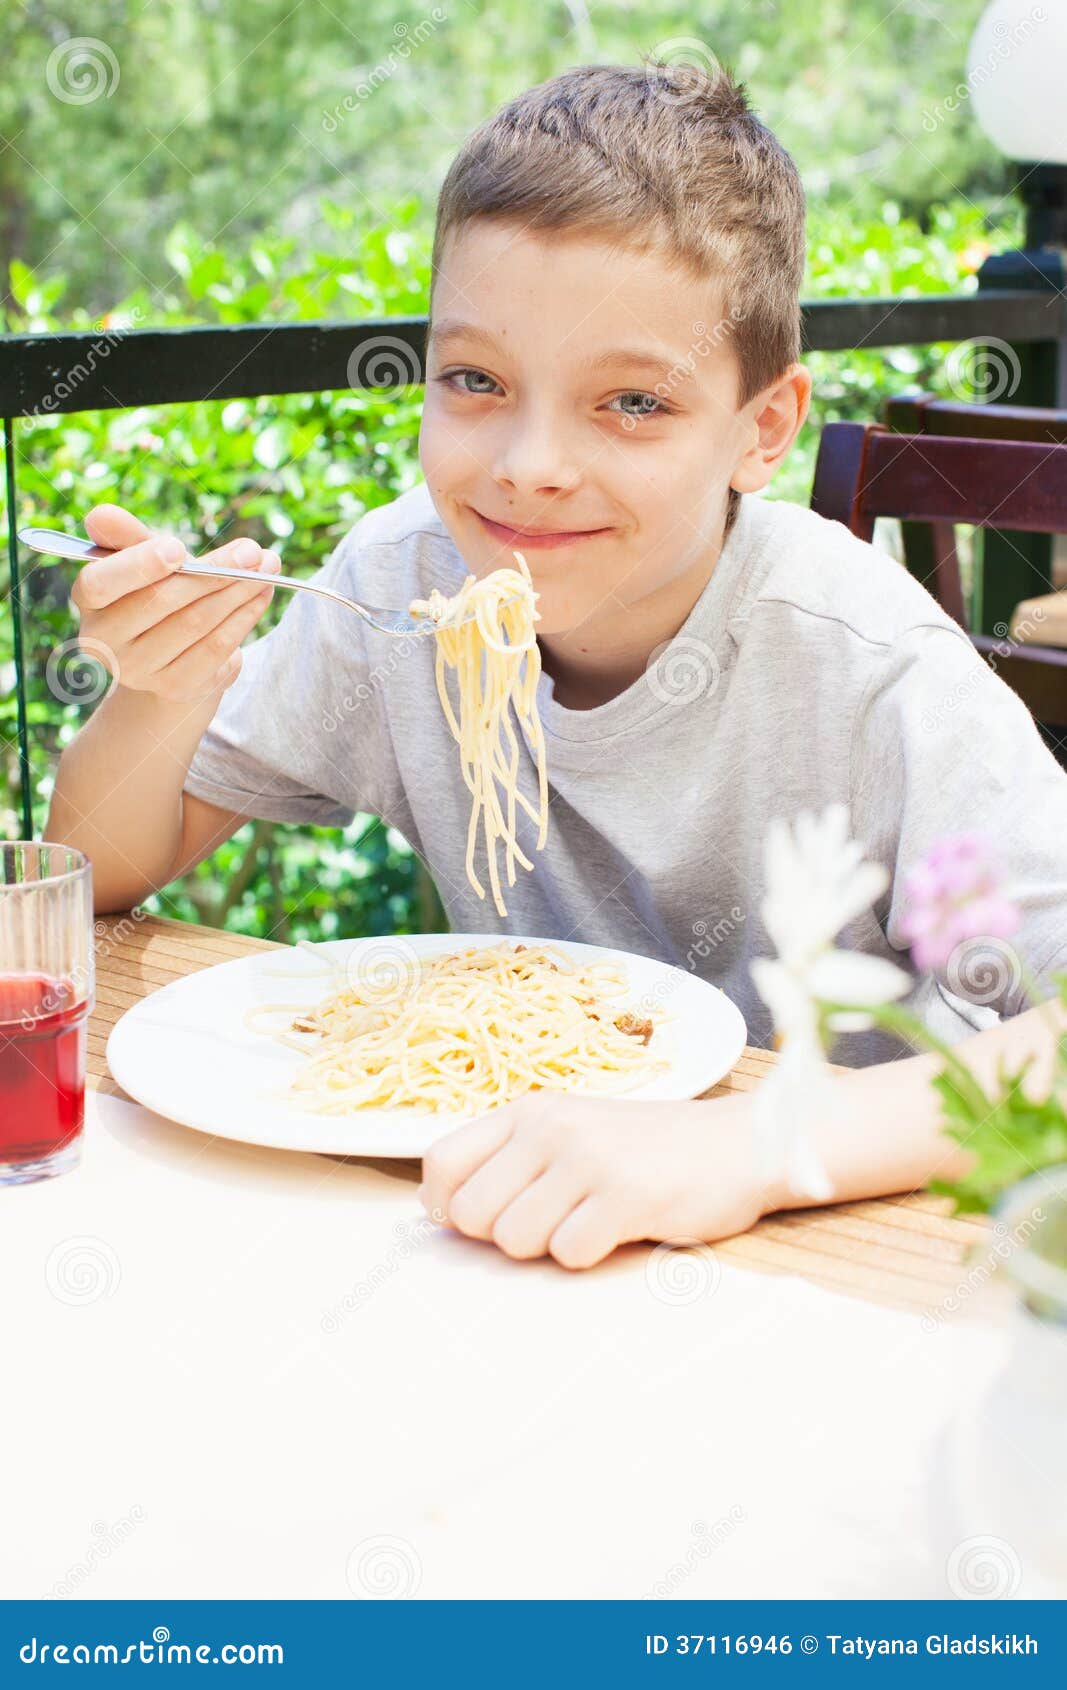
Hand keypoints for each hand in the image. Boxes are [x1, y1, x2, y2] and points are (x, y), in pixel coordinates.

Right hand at [71, 503, 282, 703]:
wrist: (166, 653)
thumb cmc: (152, 590)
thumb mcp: (140, 559)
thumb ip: (126, 536)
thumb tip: (101, 515)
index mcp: (88, 600)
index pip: (101, 582)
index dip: (140, 565)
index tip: (179, 546)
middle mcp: (104, 639)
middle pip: (162, 601)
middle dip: (215, 571)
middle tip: (253, 551)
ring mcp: (138, 669)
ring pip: (196, 623)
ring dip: (239, 592)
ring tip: (268, 567)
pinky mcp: (174, 687)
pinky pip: (215, 649)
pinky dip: (243, 618)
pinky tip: (261, 597)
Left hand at [417, 1089, 774, 1269]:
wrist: (738, 1144)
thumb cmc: (648, 1149)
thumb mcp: (573, 1131)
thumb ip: (514, 1159)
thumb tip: (446, 1212)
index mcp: (530, 1110)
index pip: (442, 1162)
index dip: (446, 1205)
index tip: (479, 1221)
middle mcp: (552, 1127)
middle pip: (471, 1212)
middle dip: (501, 1235)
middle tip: (549, 1224)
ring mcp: (588, 1158)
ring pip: (515, 1239)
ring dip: (549, 1246)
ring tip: (589, 1221)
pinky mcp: (626, 1194)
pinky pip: (568, 1254)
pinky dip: (589, 1256)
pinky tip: (618, 1230)